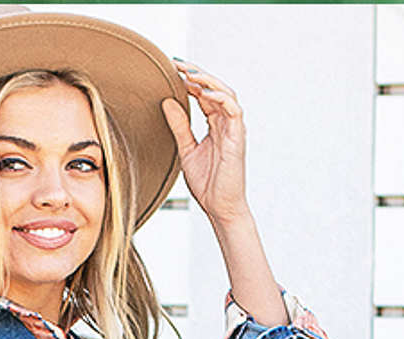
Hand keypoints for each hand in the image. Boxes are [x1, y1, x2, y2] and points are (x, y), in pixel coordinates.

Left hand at [161, 59, 248, 223]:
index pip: (205, 94)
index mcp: (215, 126)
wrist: (220, 209)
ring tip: (189, 73)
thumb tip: (166, 101)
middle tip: (177, 64)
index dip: (190, 80)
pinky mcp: (237, 139)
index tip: (171, 70)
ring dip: (208, 80)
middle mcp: (226, 125)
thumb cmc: (208, 185)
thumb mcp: (186, 149)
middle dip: (197, 73)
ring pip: (226, 94)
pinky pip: (234, 110)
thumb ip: (179, 125)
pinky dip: (220, 97)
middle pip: (215, 88)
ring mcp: (233, 131)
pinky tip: (203, 92)